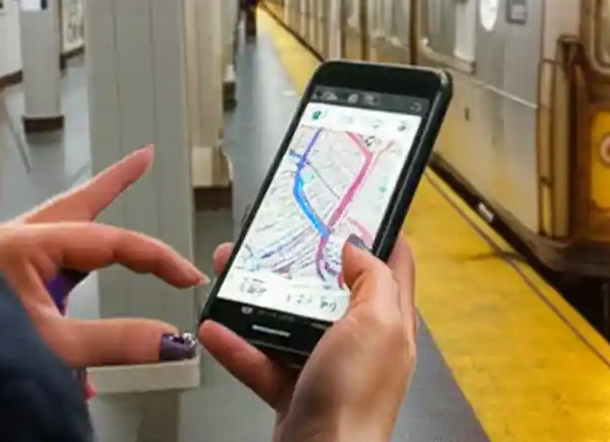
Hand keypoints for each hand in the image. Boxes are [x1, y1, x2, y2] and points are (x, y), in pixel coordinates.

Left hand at [0, 147, 207, 365]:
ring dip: (88, 213)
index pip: (112, 241)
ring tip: (114, 185)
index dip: (158, 258)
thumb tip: (167, 339)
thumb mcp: (51, 344)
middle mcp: (10, 242)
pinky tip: (69, 282)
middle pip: (78, 205)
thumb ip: (115, 342)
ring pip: (55, 228)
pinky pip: (36, 267)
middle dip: (113, 183)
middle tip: (141, 159)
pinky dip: (62, 268)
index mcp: (25, 245)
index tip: (188, 274)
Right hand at [199, 237, 416, 441]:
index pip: (394, 266)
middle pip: (331, 289)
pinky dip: (236, 345)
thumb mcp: (377, 323)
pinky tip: (215, 327)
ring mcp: (327, 369)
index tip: (353, 209)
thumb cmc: (356, 401)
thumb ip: (373, 279)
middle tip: (272, 239)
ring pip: (290, 321)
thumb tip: (359, 246)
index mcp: (392, 323)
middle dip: (300, 262)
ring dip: (258, 297)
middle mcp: (362, 344)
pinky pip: (261, 361)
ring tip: (231, 273)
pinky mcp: (294, 393)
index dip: (378, 233)